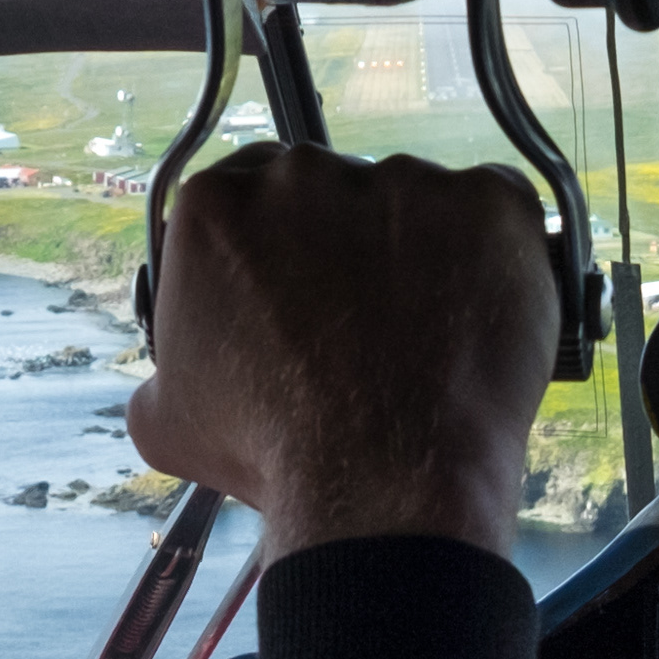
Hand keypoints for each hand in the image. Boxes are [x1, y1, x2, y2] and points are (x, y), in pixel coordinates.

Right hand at [124, 142, 557, 564]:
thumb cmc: (275, 454)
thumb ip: (167, 363)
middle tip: (358, 323)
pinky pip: (493, 211)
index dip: (275, 246)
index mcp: (215, 207)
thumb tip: (175, 371)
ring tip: (423, 336)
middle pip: (327, 191)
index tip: (296, 286)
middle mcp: (305, 174)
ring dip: (417, 252)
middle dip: (342, 245)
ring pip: (411, 203)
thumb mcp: (165, 418)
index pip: (245, 194)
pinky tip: (471, 318)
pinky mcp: (488, 204)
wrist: (383, 484)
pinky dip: (490, 256)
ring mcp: (403, 181)